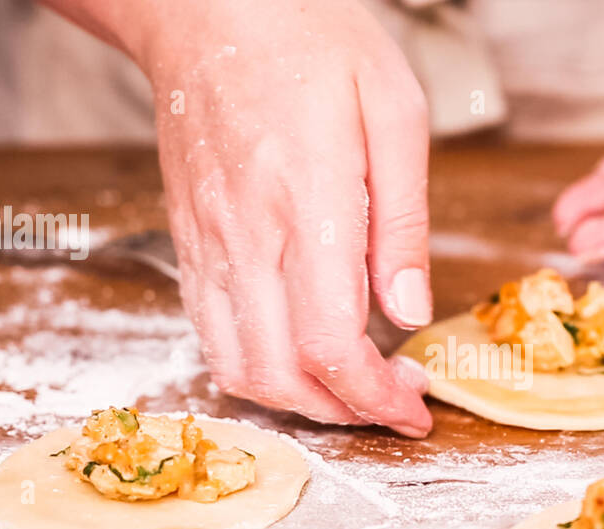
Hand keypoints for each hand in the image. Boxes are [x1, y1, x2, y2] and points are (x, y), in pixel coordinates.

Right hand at [46, 0, 433, 435]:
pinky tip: (299, 357)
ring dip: (298, 403)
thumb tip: (408, 310)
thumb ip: (401, 222)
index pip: (332, 345)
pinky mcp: (190, 242)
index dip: (376, 398)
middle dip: (345, 414)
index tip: (414, 407)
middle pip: (282, 377)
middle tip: (393, 402)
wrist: (209, 7)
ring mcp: (208, 245)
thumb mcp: (393, 110)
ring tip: (351, 389)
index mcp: (306, 205)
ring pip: (238, 367)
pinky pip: (211, 333)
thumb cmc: (310, 40)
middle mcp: (247, 238)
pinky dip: (257, 368)